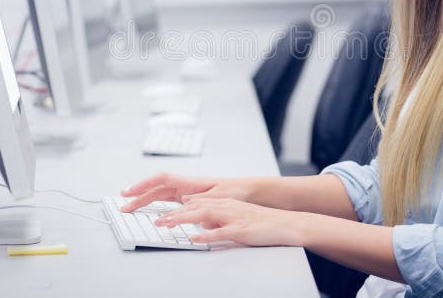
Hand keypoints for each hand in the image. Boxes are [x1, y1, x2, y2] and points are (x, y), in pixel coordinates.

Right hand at [120, 173, 253, 212]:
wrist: (247, 191)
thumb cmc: (235, 192)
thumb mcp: (220, 197)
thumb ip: (202, 200)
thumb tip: (184, 202)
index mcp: (190, 183)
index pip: (162, 180)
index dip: (144, 185)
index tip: (129, 192)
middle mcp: (186, 186)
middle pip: (156, 189)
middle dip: (138, 196)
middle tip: (123, 206)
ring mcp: (187, 192)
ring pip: (160, 194)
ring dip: (145, 200)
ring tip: (130, 207)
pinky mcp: (190, 199)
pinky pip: (168, 200)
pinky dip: (156, 204)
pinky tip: (150, 211)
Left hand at [155, 198, 304, 246]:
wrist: (284, 224)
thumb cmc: (260, 223)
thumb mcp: (234, 219)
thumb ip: (217, 221)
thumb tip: (201, 227)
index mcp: (224, 204)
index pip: (195, 205)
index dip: (176, 210)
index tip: (161, 217)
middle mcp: (226, 208)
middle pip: (195, 209)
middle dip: (174, 215)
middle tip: (157, 222)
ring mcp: (234, 217)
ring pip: (204, 216)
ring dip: (183, 220)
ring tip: (167, 225)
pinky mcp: (241, 229)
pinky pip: (222, 232)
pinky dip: (207, 235)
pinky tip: (196, 239)